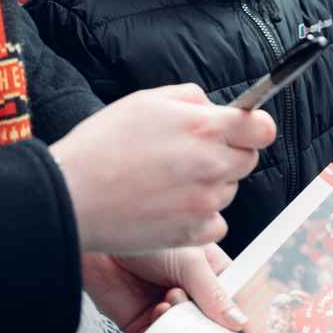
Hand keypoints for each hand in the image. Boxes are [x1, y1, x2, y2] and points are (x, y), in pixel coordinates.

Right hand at [50, 84, 276, 253]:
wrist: (69, 195)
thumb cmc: (100, 145)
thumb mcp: (146, 100)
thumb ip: (191, 99)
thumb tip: (214, 107)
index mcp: (205, 128)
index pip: (263, 129)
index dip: (253, 128)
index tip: (242, 130)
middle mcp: (212, 165)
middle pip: (248, 160)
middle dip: (227, 155)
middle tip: (188, 156)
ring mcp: (205, 202)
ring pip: (229, 191)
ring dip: (209, 186)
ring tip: (166, 182)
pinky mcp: (193, 233)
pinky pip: (216, 223)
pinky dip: (199, 218)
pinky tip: (169, 207)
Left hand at [84, 245, 244, 332]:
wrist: (99, 243)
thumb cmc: (146, 237)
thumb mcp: (190, 261)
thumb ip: (213, 294)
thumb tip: (239, 321)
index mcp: (212, 274)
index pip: (235, 302)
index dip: (242, 320)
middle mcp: (192, 294)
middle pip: (213, 325)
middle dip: (211, 326)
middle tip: (212, 328)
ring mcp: (169, 310)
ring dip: (183, 322)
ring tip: (172, 299)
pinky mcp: (143, 324)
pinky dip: (161, 330)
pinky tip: (158, 309)